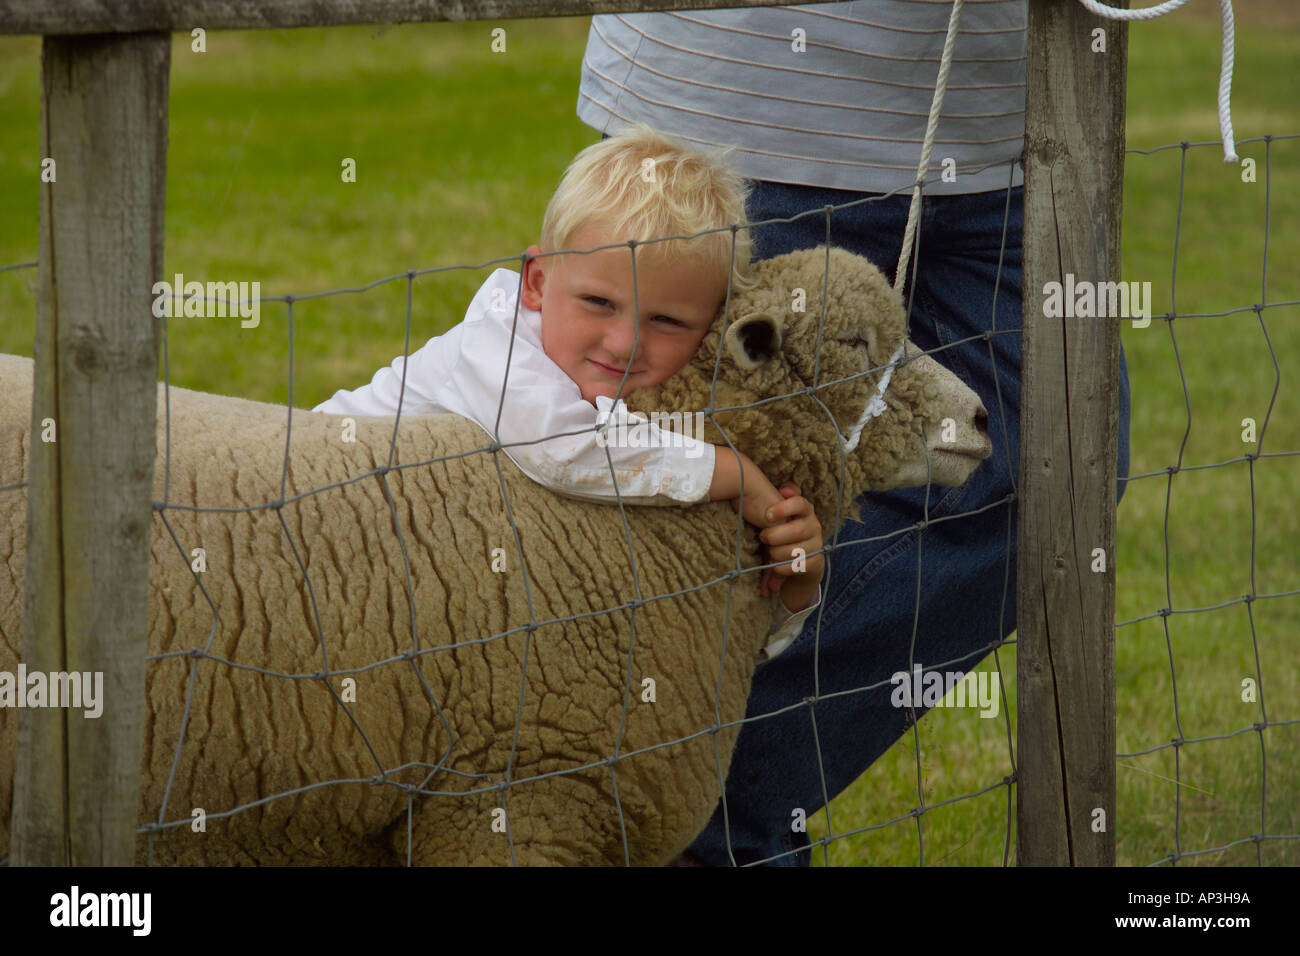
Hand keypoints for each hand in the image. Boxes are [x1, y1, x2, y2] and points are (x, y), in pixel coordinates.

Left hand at [756, 482, 824, 607]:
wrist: (798, 560)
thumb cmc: (782, 532)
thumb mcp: (779, 516)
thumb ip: (778, 499)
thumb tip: (785, 489)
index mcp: (805, 510)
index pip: (800, 504)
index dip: (784, 508)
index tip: (767, 515)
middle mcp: (814, 525)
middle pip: (797, 530)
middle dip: (775, 536)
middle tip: (763, 537)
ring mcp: (817, 544)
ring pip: (796, 551)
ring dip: (776, 553)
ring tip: (768, 553)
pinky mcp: (816, 562)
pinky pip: (797, 566)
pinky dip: (781, 568)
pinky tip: (774, 567)